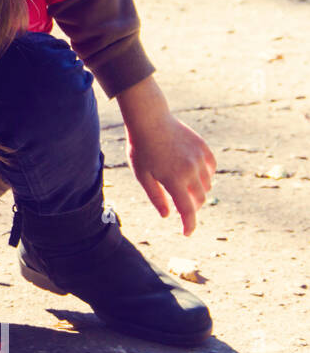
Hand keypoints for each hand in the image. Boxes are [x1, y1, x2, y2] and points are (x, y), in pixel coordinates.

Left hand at [125, 114, 215, 235]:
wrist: (150, 120)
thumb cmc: (141, 149)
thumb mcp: (142, 175)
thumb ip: (156, 197)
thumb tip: (168, 215)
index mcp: (174, 180)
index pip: (187, 210)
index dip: (189, 225)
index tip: (187, 233)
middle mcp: (191, 171)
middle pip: (199, 199)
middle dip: (191, 207)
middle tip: (180, 207)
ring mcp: (199, 159)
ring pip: (207, 184)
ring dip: (198, 191)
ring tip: (184, 188)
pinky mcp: (204, 148)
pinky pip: (211, 168)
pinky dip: (205, 175)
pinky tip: (194, 174)